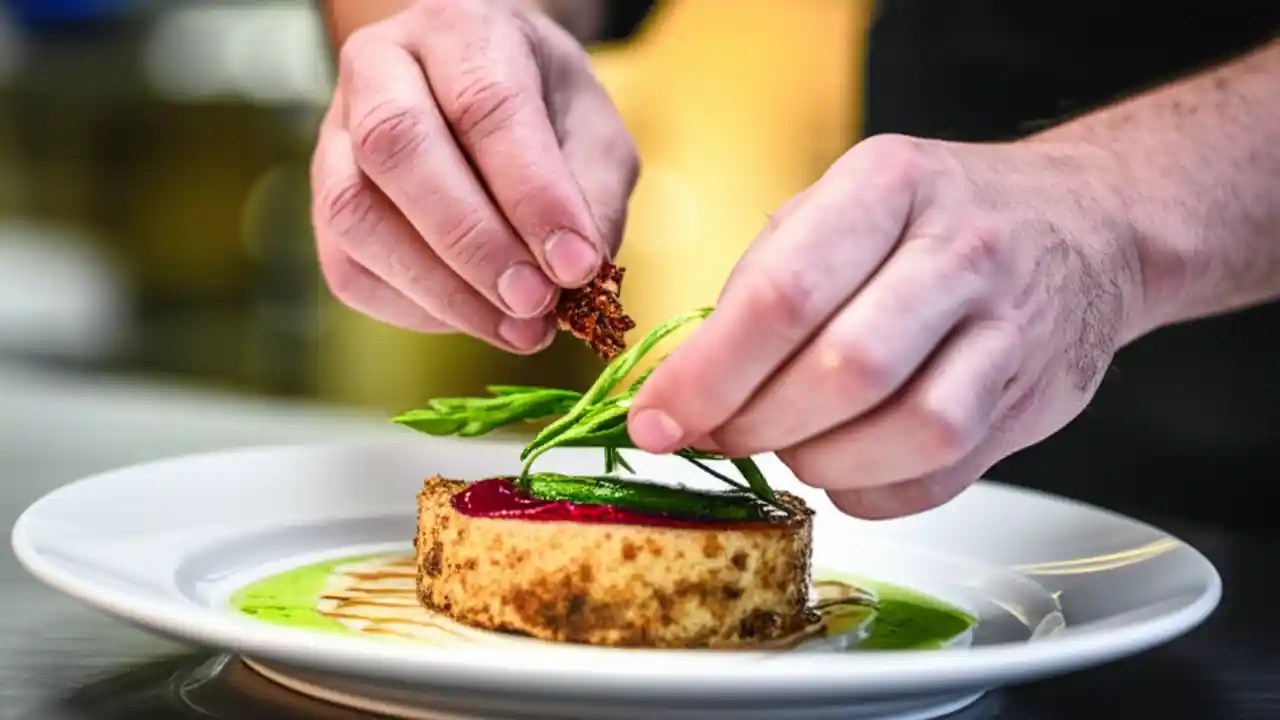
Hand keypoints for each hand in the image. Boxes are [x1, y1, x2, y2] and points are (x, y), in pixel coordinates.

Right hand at [310, 0, 637, 351]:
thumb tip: (573, 275)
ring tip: (519, 327)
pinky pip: (351, 267)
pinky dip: (417, 308)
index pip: (486, 104)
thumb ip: (591, 198)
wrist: (482, 96)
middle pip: (398, 147)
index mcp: (459, 28)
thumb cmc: (546, 113)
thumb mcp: (595, 136)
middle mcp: (379, 66)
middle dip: (474, 242)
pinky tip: (478, 317)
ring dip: (442, 288)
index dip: (532, 193)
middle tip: (537, 303)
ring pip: (357, 213)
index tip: (577, 265)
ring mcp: (335, 135)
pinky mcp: (323, 204)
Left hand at [628, 134, 1145, 518]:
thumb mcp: (838, 207)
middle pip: (844, 370)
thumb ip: (759, 287)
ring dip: (821, 462)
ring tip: (789, 445)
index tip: (655, 419)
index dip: (707, 374)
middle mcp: (960, 252)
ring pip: (910, 431)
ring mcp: (1010, 328)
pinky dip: (873, 492)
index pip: (783, 295)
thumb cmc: (930, 217)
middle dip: (756, 423)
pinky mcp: (1036, 397)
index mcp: (888, 185)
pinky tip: (846, 467)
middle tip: (716, 435)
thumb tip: (684, 388)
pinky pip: (944, 474)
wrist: (1078, 222)